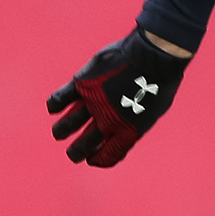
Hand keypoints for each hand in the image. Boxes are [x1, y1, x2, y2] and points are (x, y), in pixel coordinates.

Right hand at [47, 29, 190, 166]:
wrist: (154, 55)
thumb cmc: (160, 80)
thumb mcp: (154, 109)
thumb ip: (136, 121)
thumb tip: (124, 125)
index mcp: (127, 131)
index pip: (107, 155)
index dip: (98, 159)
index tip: (91, 159)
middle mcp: (107, 121)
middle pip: (84, 146)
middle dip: (76, 152)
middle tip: (73, 153)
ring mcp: (94, 102)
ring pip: (67, 126)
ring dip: (61, 131)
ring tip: (59, 133)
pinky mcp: (83, 83)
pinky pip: (60, 99)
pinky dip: (54, 104)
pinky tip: (54, 107)